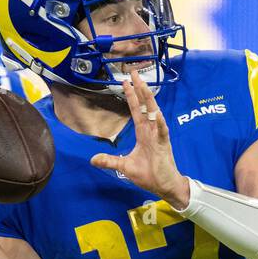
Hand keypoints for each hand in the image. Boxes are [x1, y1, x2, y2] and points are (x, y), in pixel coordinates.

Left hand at [89, 72, 189, 209]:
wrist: (163, 186)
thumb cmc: (148, 175)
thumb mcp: (125, 166)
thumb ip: (110, 161)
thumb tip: (93, 159)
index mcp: (143, 133)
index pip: (136, 110)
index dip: (131, 96)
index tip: (125, 81)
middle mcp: (151, 131)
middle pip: (145, 106)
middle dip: (140, 89)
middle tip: (134, 72)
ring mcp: (158, 137)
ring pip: (154, 113)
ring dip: (149, 100)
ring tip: (143, 85)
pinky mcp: (164, 146)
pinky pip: (162, 133)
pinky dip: (159, 124)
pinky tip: (156, 115)